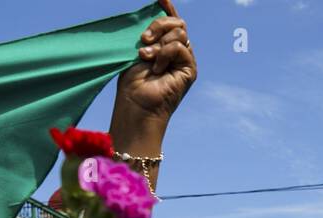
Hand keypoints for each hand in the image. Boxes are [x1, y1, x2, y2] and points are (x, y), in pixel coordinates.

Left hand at [113, 5, 197, 130]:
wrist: (137, 104)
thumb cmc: (132, 82)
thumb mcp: (137, 49)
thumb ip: (148, 33)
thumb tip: (155, 10)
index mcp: (163, 46)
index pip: (170, 21)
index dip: (167, 7)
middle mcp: (176, 52)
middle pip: (177, 23)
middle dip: (158, 24)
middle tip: (143, 39)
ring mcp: (184, 60)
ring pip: (179, 33)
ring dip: (159, 42)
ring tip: (145, 57)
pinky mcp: (190, 69)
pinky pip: (180, 46)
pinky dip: (164, 53)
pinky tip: (156, 67)